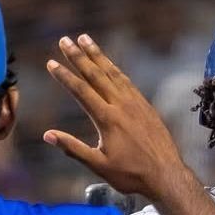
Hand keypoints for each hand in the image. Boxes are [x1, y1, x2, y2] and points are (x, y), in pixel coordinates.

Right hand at [44, 34, 184, 198]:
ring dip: (98, 56)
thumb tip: (48, 135)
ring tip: (84, 39)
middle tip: (64, 40)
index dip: (64, 76)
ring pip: (113, 73)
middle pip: (96, 75)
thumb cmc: (132, 175)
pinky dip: (115, 70)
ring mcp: (136, 104)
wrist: (167, 175)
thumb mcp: (99, 166)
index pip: (81, 91)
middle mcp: (122, 106)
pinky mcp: (147, 106)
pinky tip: (109, 65)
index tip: (50, 62)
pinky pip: (127, 82)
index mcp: (108, 119)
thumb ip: (73, 148)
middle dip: (78, 56)